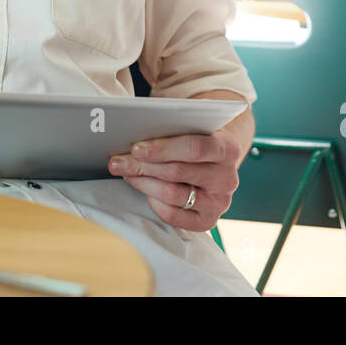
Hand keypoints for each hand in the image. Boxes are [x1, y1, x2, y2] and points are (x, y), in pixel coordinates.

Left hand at [108, 130, 244, 230]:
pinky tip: (144, 189)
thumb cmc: (197, 139)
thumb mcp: (193, 125)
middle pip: (178, 172)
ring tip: (125, 172)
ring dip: (143, 182)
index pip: (194, 148)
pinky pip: (173, 215)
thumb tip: (133, 125)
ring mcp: (219, 202)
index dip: (162, 148)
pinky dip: (154, 202)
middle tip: (118, 161)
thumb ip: (172, 123)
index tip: (135, 148)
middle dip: (143, 166)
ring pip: (172, 194)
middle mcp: (228, 178)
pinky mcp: (208, 221)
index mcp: (228, 148)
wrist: (216, 162)